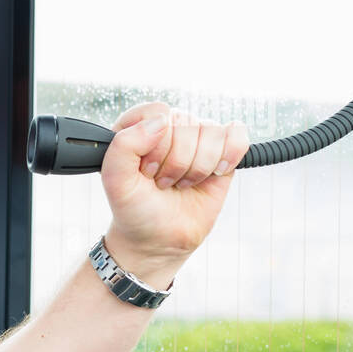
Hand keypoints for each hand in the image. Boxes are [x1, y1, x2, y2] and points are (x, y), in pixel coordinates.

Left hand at [100, 101, 250, 284]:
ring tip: (181, 183)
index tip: (146, 172)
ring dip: (197, 167)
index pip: (157, 112)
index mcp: (137, 126)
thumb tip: (162, 121)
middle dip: (176, 162)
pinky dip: (228, 157)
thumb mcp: (115, 181)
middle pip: (186, 122)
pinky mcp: (222, 151)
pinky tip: (213, 174)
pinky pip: (237, 134)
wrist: (159, 239)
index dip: (155, 145)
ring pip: (212, 132)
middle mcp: (168, 127)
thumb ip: (124, 146)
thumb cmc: (135, 209)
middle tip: (162, 183)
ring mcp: (196, 138)